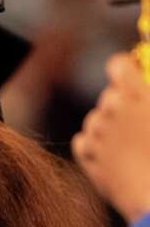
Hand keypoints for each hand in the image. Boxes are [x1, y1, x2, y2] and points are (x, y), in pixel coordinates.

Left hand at [73, 53, 149, 224]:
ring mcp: (96, 137)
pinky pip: (83, 142)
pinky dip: (94, 145)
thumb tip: (148, 87)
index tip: (135, 76)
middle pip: (109, 96)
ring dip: (108, 125)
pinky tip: (115, 155)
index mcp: (135, 95)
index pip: (118, 65)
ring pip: (95, 120)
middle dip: (123, 103)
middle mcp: (110, 112)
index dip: (126, 69)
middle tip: (141, 120)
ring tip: (131, 142)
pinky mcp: (88, 161)